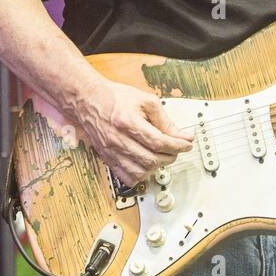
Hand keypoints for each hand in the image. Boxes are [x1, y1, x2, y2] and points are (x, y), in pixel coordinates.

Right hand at [72, 77, 193, 186]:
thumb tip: (182, 136)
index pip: (158, 142)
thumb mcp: (146, 101)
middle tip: (176, 148)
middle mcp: (117, 140)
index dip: (177, 145)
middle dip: (170, 156)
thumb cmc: (115, 98)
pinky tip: (147, 165)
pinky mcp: (107, 159)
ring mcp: (111, 152)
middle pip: (151, 159)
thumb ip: (165, 120)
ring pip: (140, 172)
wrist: (88, 100)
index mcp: (128, 122)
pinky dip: (141, 175)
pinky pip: (127, 177)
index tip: (186, 144)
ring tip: (163, 155)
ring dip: (157, 167)